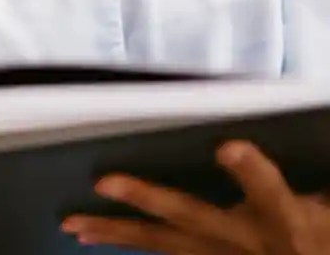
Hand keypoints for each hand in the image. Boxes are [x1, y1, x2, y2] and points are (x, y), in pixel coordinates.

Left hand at [61, 140, 329, 253]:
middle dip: (146, 199)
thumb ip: (293, 175)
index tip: (227, 147)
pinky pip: (157, 250)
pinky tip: (88, 233)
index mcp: (281, 217)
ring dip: (114, 230)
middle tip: (103, 182)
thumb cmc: (314, 231)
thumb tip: (264, 134)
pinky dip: (120, 239)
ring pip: (160, 241)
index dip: (249, 171)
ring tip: (72, 222)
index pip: (268, 190)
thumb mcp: (321, 204)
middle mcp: (243, 239)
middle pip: (191, 215)